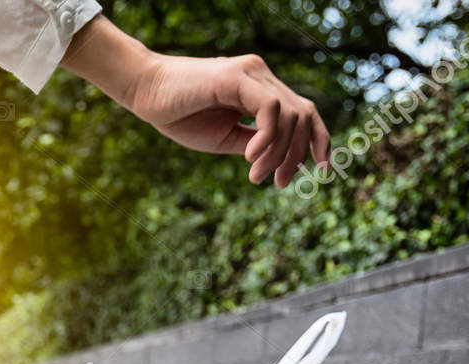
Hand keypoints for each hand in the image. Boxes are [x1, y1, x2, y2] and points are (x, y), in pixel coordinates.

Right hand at [127, 53, 330, 187]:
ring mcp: (253, 74)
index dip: (318, 139)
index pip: (305, 112)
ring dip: (279, 153)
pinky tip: (250, 157)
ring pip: (291, 114)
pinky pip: (271, 108)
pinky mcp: (238, 77)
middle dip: (298, 155)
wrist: (146, 93)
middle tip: (279, 183)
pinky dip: (267, 137)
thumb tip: (279, 159)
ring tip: (256, 176)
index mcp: (262, 90)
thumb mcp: (225, 138)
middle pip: (304, 115)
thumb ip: (254, 144)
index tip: (322, 169)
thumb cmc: (180, 115)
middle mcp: (262, 77)